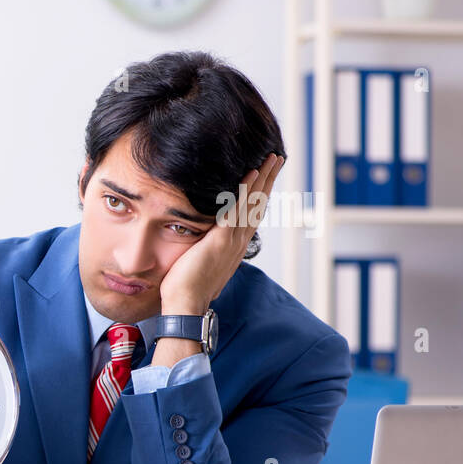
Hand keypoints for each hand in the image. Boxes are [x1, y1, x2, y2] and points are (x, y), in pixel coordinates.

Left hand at [158, 152, 285, 313]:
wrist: (186, 305)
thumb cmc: (188, 288)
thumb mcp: (203, 263)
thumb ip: (208, 250)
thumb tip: (203, 244)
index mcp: (235, 246)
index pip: (252, 214)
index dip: (260, 194)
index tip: (265, 175)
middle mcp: (239, 241)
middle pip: (259, 203)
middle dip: (268, 179)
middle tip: (276, 158)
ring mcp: (233, 240)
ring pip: (253, 202)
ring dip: (262, 178)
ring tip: (270, 158)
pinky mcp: (221, 240)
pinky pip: (236, 210)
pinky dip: (245, 190)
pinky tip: (251, 172)